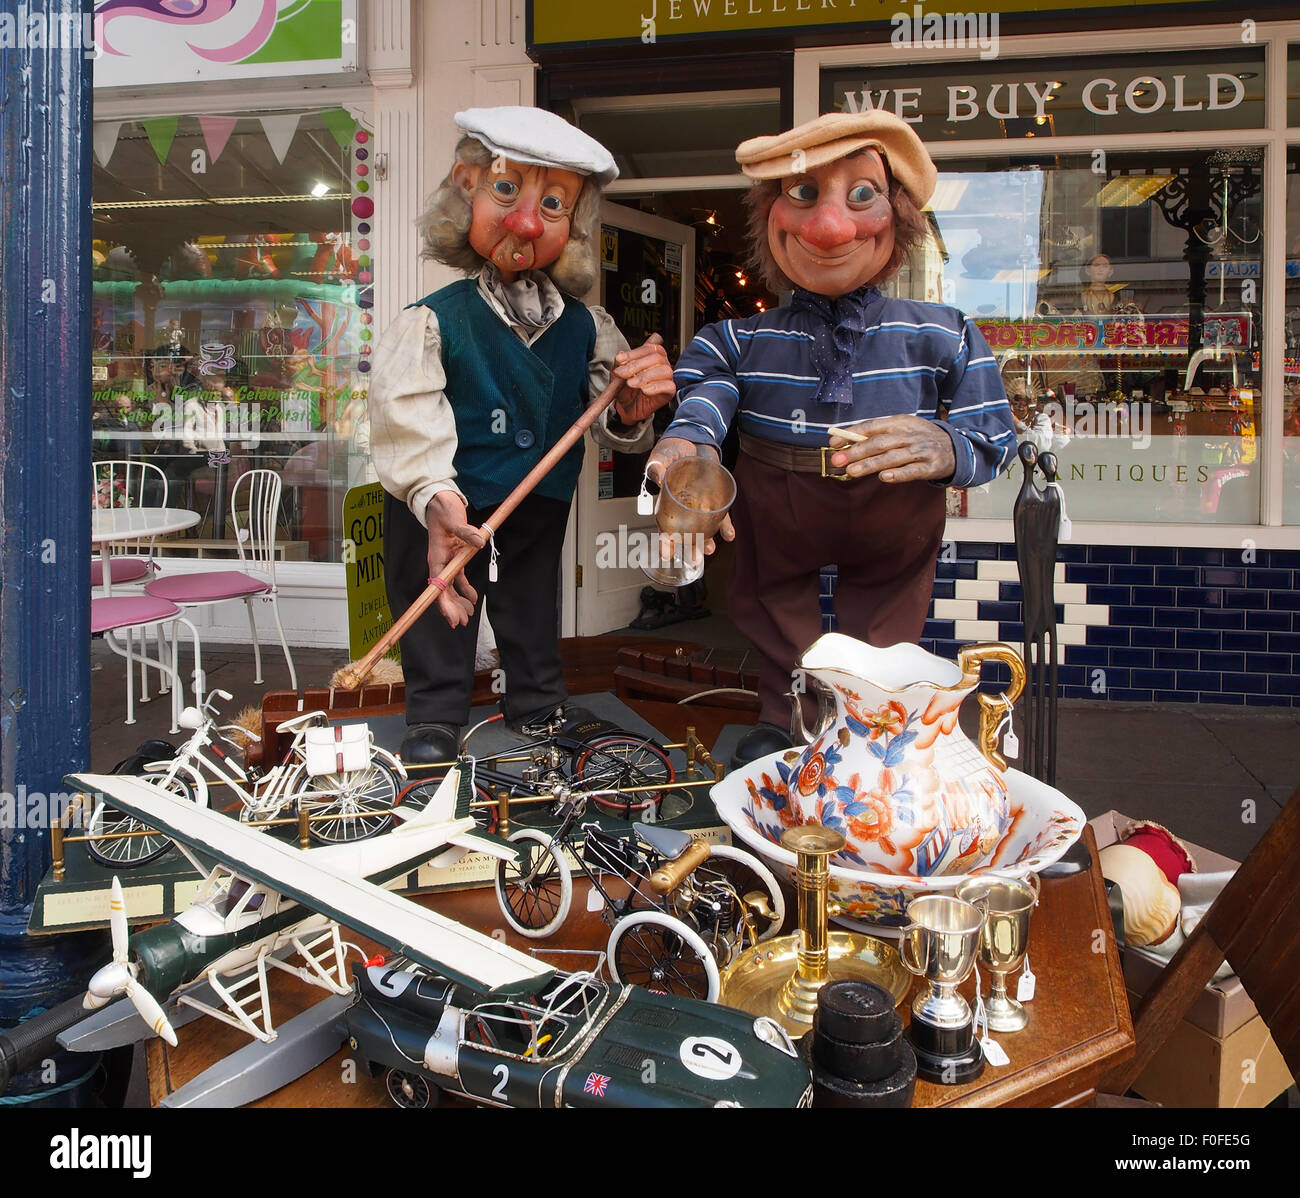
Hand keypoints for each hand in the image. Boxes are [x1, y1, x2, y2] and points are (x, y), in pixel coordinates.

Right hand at [424, 491, 484, 628]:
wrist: (440, 501)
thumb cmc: (444, 511)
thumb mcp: (454, 519)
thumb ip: (466, 532)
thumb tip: (479, 542)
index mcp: (436, 557)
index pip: (438, 587)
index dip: (444, 605)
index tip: (452, 619)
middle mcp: (440, 563)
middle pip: (444, 592)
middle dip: (452, 609)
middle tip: (462, 622)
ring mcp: (447, 562)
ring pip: (451, 588)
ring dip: (459, 602)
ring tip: (469, 615)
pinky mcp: (455, 558)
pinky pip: (459, 579)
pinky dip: (465, 590)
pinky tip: (473, 599)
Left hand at [611, 338, 675, 423]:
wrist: (626, 406)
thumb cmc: (625, 387)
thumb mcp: (619, 373)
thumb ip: (620, 363)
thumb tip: (621, 355)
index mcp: (652, 354)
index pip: (648, 348)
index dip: (633, 353)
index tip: (619, 360)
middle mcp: (662, 363)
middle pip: (656, 357)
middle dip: (636, 365)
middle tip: (622, 374)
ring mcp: (667, 376)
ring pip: (663, 370)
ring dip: (644, 377)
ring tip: (631, 383)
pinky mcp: (669, 390)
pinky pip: (668, 386)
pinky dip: (655, 387)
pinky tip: (643, 390)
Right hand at [645, 438, 735, 564]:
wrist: (692, 439)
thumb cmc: (672, 451)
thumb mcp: (660, 457)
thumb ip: (657, 467)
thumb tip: (658, 477)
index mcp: (667, 503)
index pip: (665, 526)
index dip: (665, 541)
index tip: (666, 554)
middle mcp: (684, 507)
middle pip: (687, 533)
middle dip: (690, 547)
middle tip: (694, 560)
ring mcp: (700, 504)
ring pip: (704, 527)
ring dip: (708, 540)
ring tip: (710, 549)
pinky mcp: (715, 498)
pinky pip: (721, 515)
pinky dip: (725, 526)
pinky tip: (729, 535)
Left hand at [828, 415, 956, 482]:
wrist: (955, 447)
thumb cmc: (918, 438)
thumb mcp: (901, 429)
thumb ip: (877, 435)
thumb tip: (845, 442)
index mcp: (900, 422)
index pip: (872, 426)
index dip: (852, 434)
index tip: (833, 442)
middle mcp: (910, 435)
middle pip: (880, 443)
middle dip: (856, 451)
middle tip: (838, 460)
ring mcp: (921, 451)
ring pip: (893, 458)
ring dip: (871, 464)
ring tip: (851, 471)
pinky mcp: (931, 466)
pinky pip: (913, 471)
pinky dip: (898, 474)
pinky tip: (883, 478)